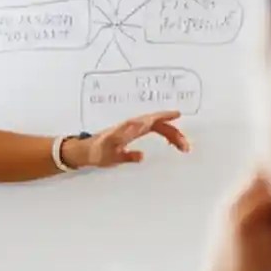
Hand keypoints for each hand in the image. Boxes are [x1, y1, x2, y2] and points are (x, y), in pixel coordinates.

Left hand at [65, 110, 189, 167]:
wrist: (84, 152)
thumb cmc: (96, 153)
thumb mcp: (110, 155)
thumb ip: (125, 154)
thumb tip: (141, 153)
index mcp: (128, 129)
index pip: (151, 121)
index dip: (164, 117)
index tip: (177, 114)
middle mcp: (132, 126)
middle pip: (158, 125)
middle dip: (174, 132)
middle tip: (185, 147)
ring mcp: (132, 130)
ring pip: (157, 127)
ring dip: (171, 134)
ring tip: (182, 146)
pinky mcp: (132, 134)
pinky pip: (153, 130)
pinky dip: (165, 134)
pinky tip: (170, 142)